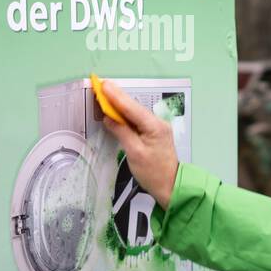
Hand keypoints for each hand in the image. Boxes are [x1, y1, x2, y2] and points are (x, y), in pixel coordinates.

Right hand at [99, 79, 178, 209]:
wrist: (170, 186)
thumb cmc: (153, 173)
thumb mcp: (135, 153)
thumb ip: (122, 133)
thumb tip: (109, 119)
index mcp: (154, 126)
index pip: (132, 108)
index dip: (116, 96)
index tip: (104, 85)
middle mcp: (157, 122)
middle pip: (133, 107)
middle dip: (117, 96)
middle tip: (100, 84)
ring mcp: (155, 127)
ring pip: (134, 112)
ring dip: (119, 104)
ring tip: (104, 93)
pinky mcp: (152, 132)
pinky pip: (136, 119)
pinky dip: (124, 114)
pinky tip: (115, 109)